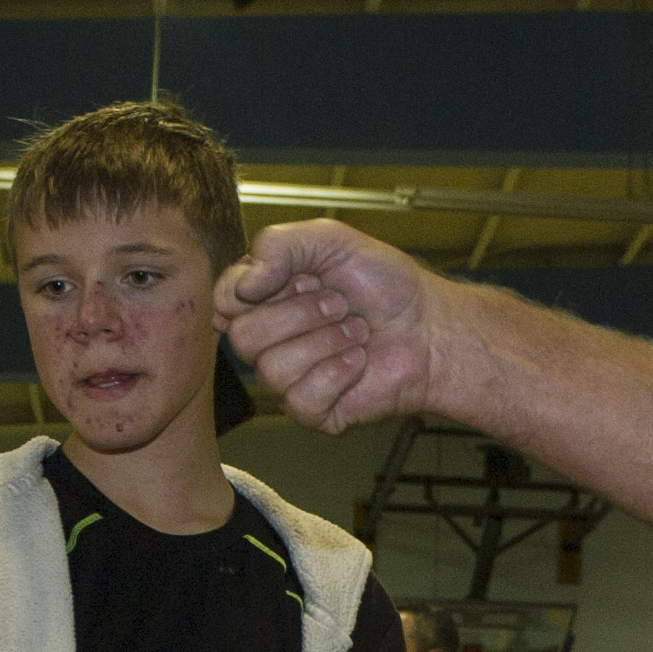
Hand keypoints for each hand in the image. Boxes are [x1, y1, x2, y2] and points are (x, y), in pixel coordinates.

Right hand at [216, 220, 447, 429]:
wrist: (429, 325)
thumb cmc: (385, 284)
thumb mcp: (330, 239)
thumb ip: (277, 244)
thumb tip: (245, 282)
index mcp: (264, 298)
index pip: (223, 299)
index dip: (256, 289)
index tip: (303, 276)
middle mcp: (270, 340)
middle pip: (243, 338)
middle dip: (302, 314)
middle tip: (340, 304)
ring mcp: (288, 380)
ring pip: (272, 370)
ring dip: (326, 342)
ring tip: (356, 332)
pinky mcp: (313, 411)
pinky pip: (302, 400)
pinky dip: (339, 373)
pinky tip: (359, 361)